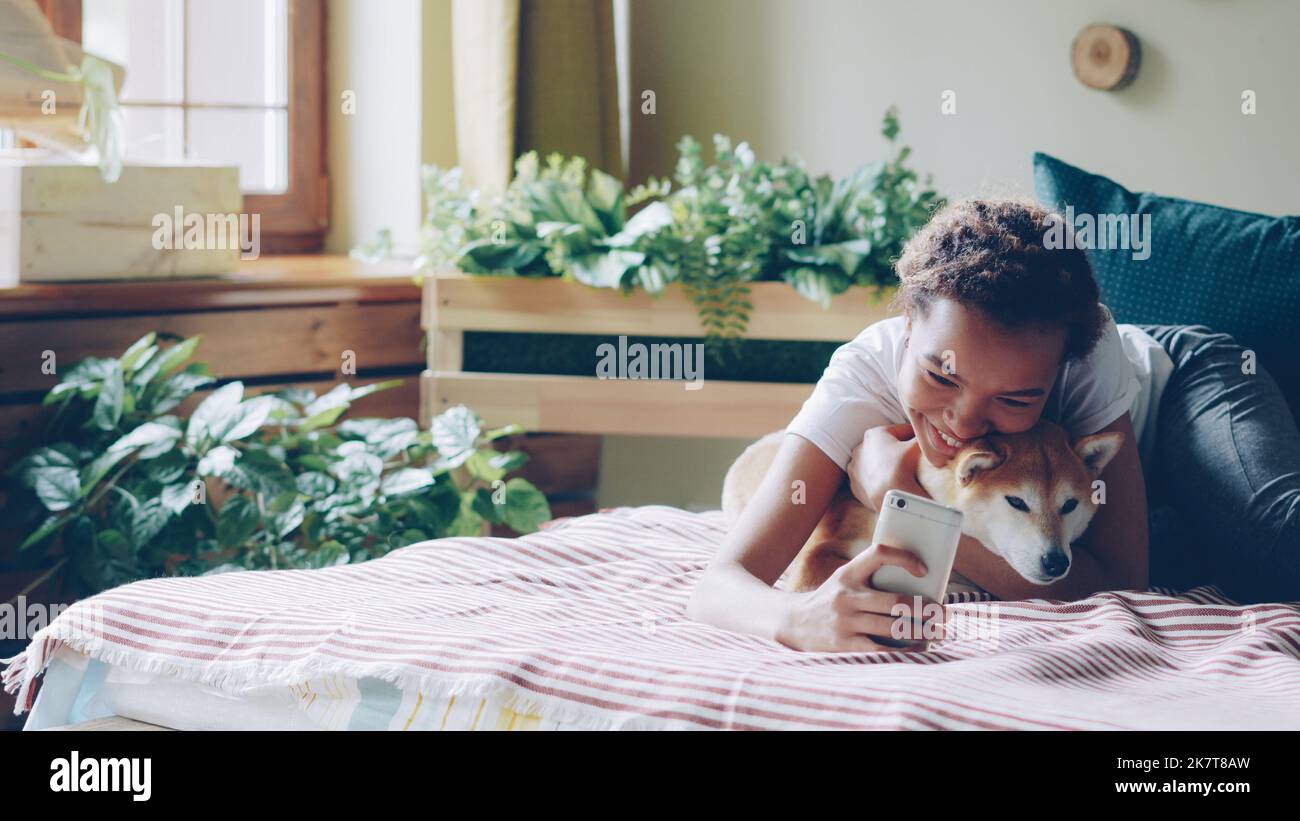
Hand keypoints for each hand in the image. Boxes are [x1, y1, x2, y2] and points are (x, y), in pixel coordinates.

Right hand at [778, 543, 945, 652]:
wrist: (791, 623)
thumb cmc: (828, 601)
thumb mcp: (842, 581)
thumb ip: (869, 580)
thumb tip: (915, 586)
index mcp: (848, 574)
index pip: (878, 554)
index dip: (904, 558)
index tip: (924, 569)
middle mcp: (846, 596)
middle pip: (896, 600)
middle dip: (927, 608)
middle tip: (944, 613)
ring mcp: (845, 621)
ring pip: (893, 626)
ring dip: (922, 630)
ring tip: (938, 632)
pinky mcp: (844, 643)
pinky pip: (881, 648)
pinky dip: (904, 649)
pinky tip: (918, 648)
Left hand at [847, 423, 924, 512]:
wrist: (890, 498)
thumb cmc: (903, 468)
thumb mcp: (919, 446)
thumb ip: (925, 436)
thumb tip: (932, 434)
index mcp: (874, 434)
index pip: (902, 431)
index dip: (916, 436)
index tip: (925, 444)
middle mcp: (860, 449)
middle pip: (888, 447)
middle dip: (901, 451)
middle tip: (916, 459)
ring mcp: (855, 468)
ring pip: (878, 463)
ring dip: (889, 466)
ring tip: (905, 473)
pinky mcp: (855, 485)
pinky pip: (870, 479)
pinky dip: (879, 480)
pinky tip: (891, 484)